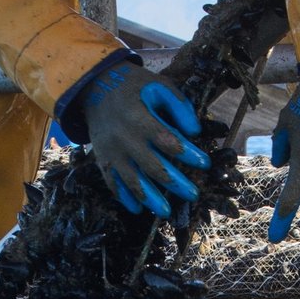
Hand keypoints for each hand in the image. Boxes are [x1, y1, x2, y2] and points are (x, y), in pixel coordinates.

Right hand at [83, 58, 207, 218]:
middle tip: (193, 195)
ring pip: (132, 181)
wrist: (94, 88)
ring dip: (150, 199)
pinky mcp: (103, 160)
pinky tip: (138, 210)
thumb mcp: (158, 86)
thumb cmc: (133, 87)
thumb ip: (178, 105)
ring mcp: (112, 152)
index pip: (167, 140)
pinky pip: (113, 183)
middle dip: (175, 183)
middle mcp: (125, 139)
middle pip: (152, 167)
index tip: (205, 163)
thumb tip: (195, 131)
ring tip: (166, 212)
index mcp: (140, 118)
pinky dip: (125, 198)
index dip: (187, 153)